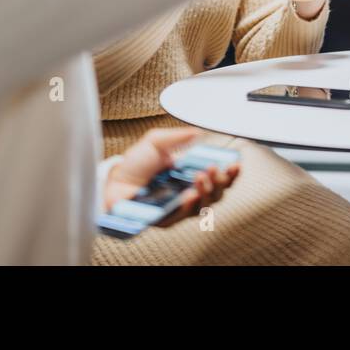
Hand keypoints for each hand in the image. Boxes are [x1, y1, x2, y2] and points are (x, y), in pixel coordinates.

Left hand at [104, 128, 238, 226]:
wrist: (114, 180)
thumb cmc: (135, 164)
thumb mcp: (156, 142)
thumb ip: (177, 136)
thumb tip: (198, 132)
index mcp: (191, 173)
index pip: (218, 176)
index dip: (230, 172)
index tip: (236, 164)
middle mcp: (189, 190)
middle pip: (218, 193)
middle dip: (222, 182)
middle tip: (216, 169)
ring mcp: (179, 205)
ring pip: (205, 206)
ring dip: (208, 191)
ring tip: (201, 177)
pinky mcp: (168, 217)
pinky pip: (185, 215)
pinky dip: (191, 205)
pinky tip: (190, 194)